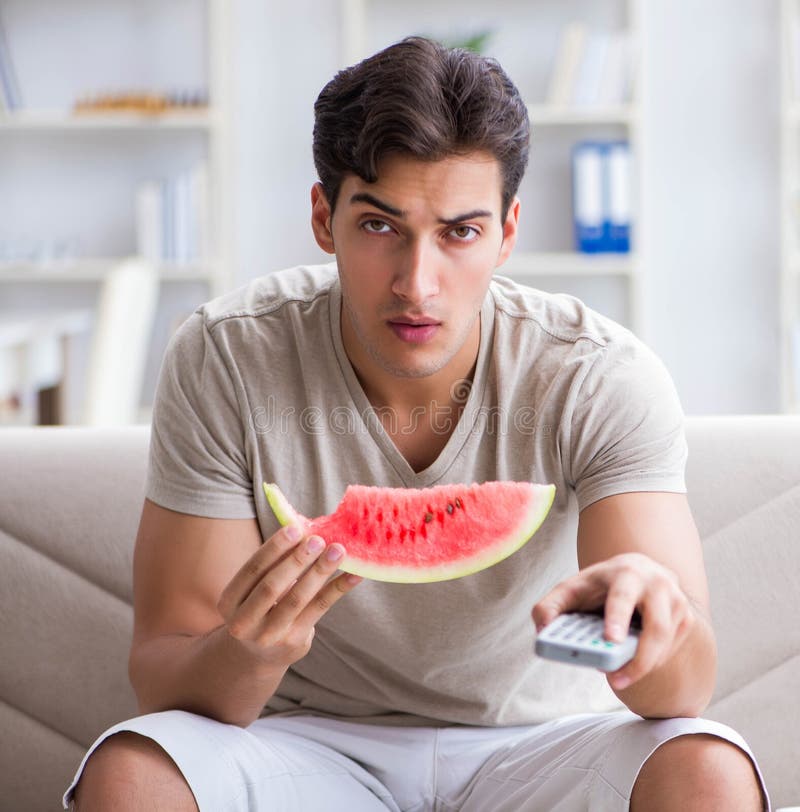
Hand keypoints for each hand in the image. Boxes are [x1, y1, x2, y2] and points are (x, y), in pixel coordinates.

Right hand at [216, 524, 361, 669]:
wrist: (258, 656)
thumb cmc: (260, 607)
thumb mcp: (253, 590)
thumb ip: (272, 565)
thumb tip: (304, 529)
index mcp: (229, 601)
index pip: (252, 570)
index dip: (274, 548)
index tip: (295, 528)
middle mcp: (243, 621)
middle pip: (272, 586)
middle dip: (296, 561)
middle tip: (318, 540)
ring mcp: (268, 635)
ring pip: (297, 599)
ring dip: (319, 572)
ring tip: (338, 551)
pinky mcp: (294, 642)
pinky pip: (318, 609)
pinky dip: (337, 589)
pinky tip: (354, 575)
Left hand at [532, 552, 696, 691]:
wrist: (637, 573)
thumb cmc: (600, 585)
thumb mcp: (571, 589)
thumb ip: (550, 607)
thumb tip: (543, 629)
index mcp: (626, 571)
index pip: (623, 595)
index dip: (617, 617)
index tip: (610, 640)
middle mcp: (657, 583)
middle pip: (656, 626)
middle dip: (639, 656)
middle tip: (616, 679)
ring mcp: (676, 601)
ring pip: (666, 642)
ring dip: (644, 664)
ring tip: (620, 678)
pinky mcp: (686, 619)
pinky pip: (671, 649)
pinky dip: (653, 661)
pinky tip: (635, 663)